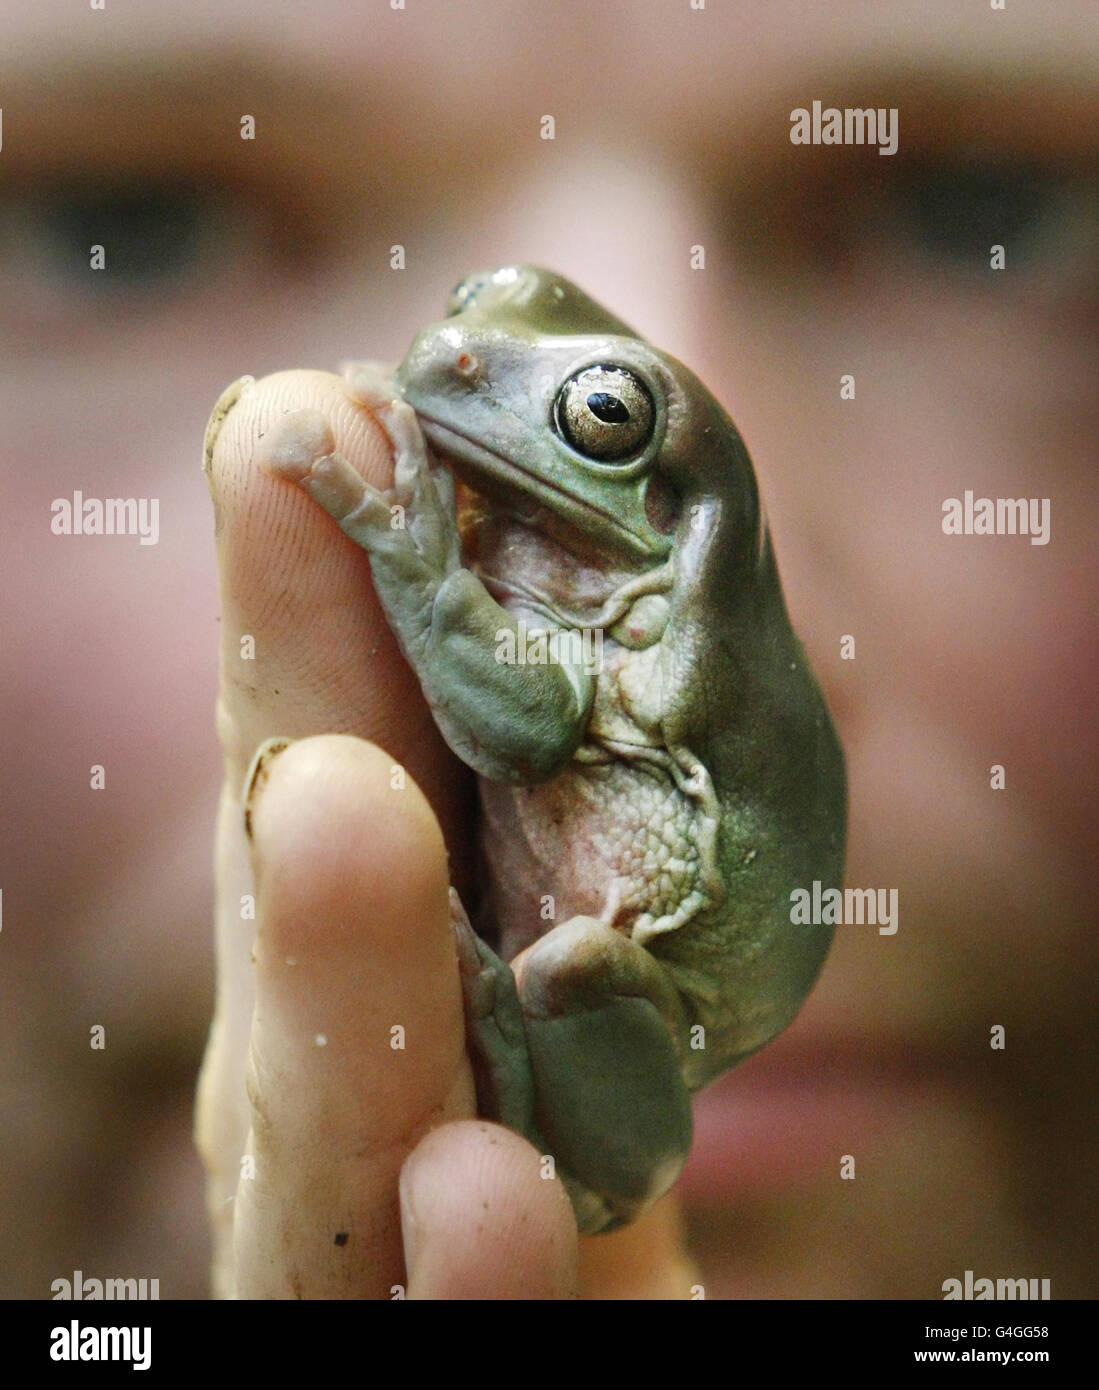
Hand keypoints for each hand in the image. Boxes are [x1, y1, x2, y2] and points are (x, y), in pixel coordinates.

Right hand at [196, 368, 697, 1298]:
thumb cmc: (563, 1130)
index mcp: (381, 953)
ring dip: (337, 979)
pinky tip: (484, 1187)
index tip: (313, 419)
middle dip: (296, 716)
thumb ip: (563, 803)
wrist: (550, 1303)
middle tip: (299, 519)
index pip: (332, 756)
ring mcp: (373, 1228)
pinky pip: (461, 1325)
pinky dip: (469, 1267)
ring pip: (332, 1125)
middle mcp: (343, 1074)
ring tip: (340, 810)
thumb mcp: (589, 954)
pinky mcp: (434, 1337)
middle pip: (305, 915)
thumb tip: (587, 571)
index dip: (313, 604)